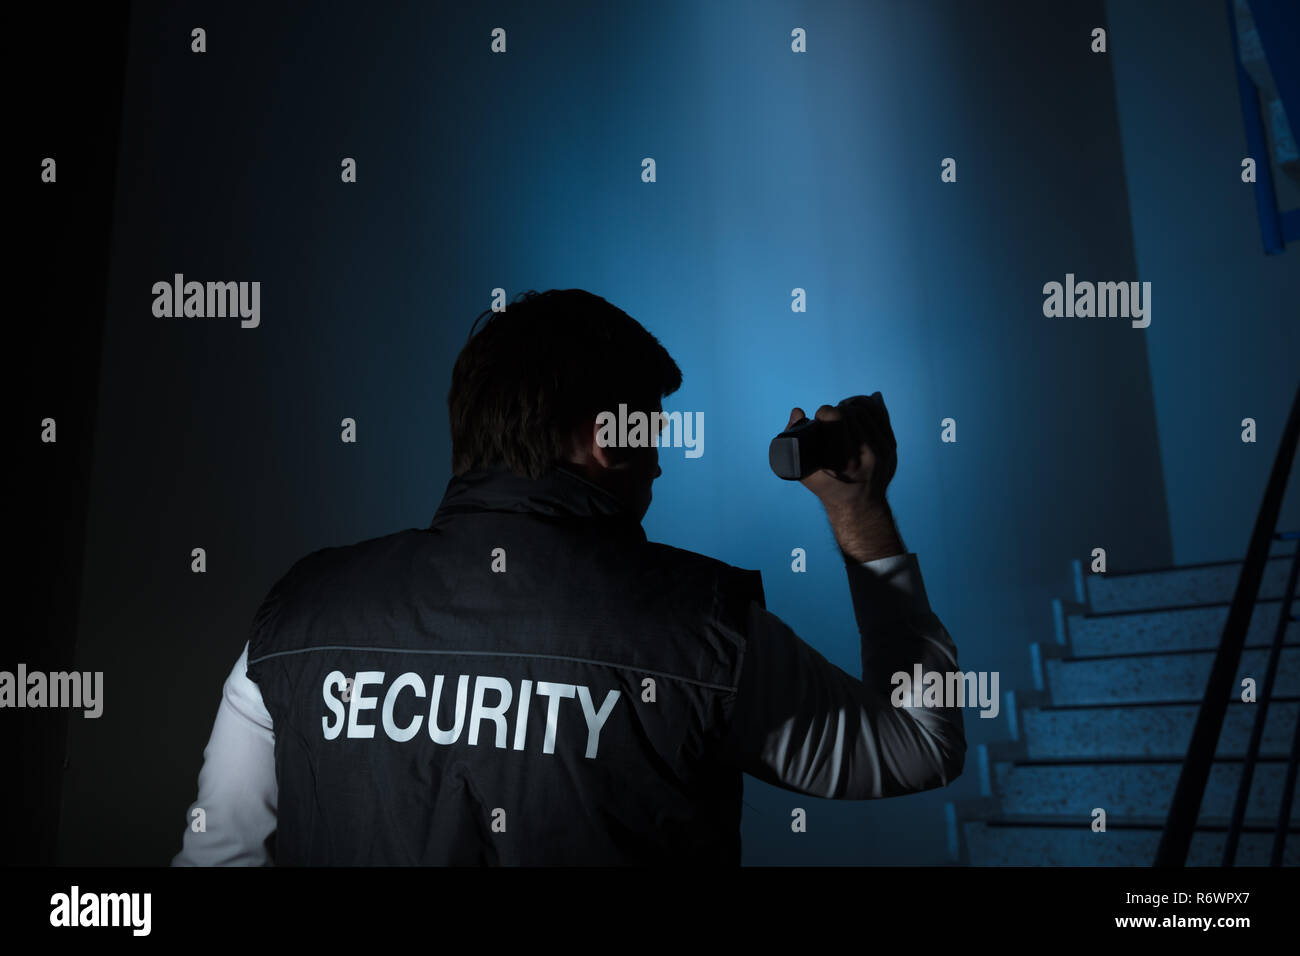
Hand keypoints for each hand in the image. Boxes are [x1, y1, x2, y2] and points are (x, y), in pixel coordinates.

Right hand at [787, 392, 896, 506]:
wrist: (860, 505)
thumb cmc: (828, 487)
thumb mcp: (805, 472)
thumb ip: (794, 442)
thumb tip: (797, 411)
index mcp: (845, 462)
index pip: (834, 417)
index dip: (823, 414)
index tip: (818, 419)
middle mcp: (868, 455)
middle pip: (848, 412)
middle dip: (835, 412)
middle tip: (827, 421)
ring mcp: (884, 450)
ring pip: (863, 409)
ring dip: (848, 408)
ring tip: (840, 416)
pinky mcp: (891, 445)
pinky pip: (878, 412)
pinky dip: (864, 406)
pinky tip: (854, 410)